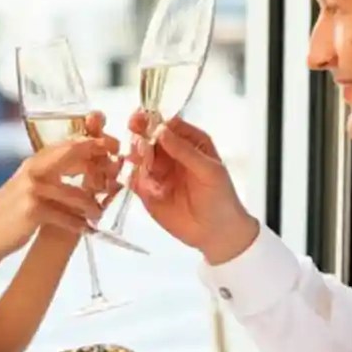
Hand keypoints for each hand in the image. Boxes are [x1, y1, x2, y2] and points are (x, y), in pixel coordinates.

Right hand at [0, 112, 119, 257]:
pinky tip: (87, 230)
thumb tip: (86, 168)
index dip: (93, 144)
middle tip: (115, 177)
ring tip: (99, 214)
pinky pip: (66, 216)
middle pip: (72, 156)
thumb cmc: (10, 212)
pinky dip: (79, 225)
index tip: (112, 150)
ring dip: (91, 206)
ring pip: (75, 193)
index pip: (68, 145)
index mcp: (34, 162)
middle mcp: (33, 170)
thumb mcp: (28, 186)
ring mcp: (33, 189)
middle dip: (98, 163)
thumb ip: (52, 174)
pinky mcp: (34, 210)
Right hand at [127, 112, 258, 263]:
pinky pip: (133, 178)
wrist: (216, 233)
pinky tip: (137, 179)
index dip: (153, 119)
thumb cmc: (220, 197)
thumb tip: (161, 130)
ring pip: (138, 155)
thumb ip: (184, 151)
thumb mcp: (208, 170)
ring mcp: (157, 171)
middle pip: (148, 136)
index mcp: (189, 142)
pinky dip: (131, 175)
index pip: (167, 124)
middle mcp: (170, 153)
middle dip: (139, 134)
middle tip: (135, 135)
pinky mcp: (147, 191)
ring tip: (140, 158)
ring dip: (135, 154)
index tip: (140, 119)